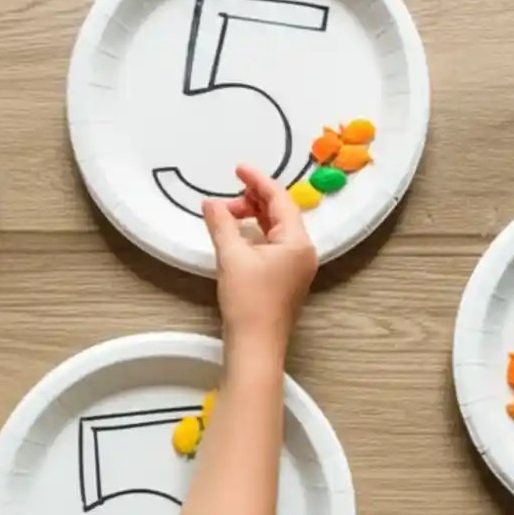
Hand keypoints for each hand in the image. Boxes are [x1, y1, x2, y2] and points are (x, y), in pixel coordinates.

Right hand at [203, 165, 317, 345]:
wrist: (256, 346)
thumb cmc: (248, 302)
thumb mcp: (231, 257)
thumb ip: (222, 224)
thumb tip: (210, 203)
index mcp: (298, 242)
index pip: (280, 200)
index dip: (258, 180)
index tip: (238, 168)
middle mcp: (303, 252)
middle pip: (280, 213)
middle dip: (252, 201)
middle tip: (224, 202)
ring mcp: (297, 267)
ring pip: (276, 230)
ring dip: (252, 218)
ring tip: (226, 216)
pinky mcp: (286, 279)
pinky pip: (274, 245)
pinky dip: (255, 235)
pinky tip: (236, 236)